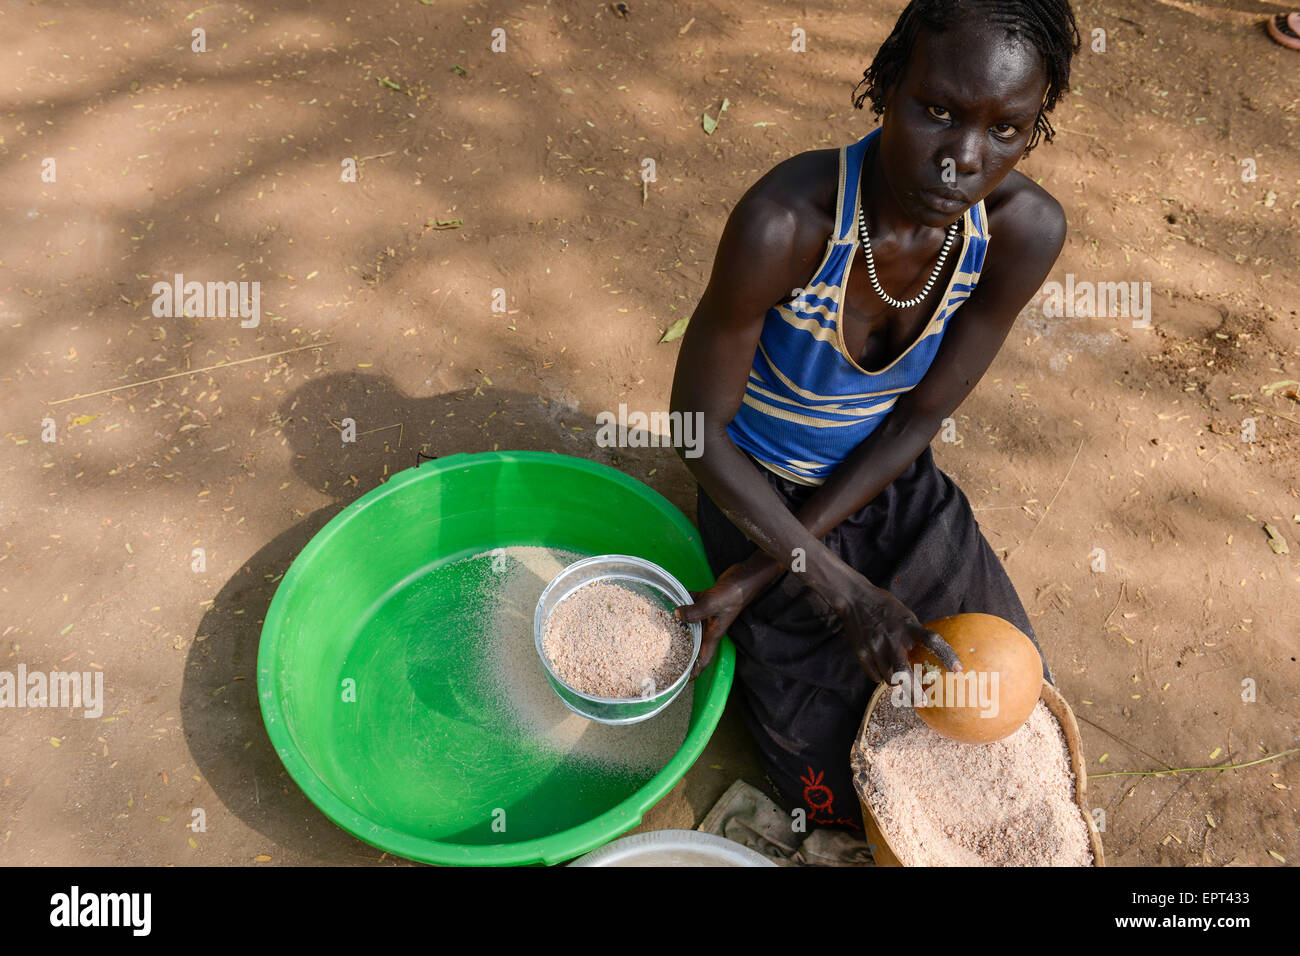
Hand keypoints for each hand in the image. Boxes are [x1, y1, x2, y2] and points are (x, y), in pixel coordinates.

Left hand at [673, 558, 769, 678]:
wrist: (745, 576)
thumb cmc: (734, 594)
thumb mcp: (712, 604)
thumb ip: (694, 611)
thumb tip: (676, 614)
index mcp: (714, 634)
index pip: (704, 659)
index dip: (695, 671)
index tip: (682, 680)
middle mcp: (709, 626)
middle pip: (693, 643)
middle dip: (681, 650)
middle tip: (663, 655)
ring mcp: (707, 613)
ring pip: (689, 623)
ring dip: (677, 624)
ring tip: (660, 627)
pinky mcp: (706, 599)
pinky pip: (690, 603)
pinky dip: (681, 602)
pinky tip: (667, 598)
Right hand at [814, 564, 962, 685]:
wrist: (854, 599)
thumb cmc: (886, 607)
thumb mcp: (905, 615)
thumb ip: (915, 634)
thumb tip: (929, 656)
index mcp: (908, 626)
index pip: (932, 640)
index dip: (947, 655)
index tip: (958, 669)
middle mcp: (892, 638)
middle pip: (904, 672)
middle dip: (913, 691)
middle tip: (922, 703)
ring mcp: (875, 647)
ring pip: (889, 678)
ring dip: (897, 683)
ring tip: (899, 682)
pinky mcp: (861, 653)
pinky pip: (875, 676)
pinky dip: (880, 676)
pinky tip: (882, 669)